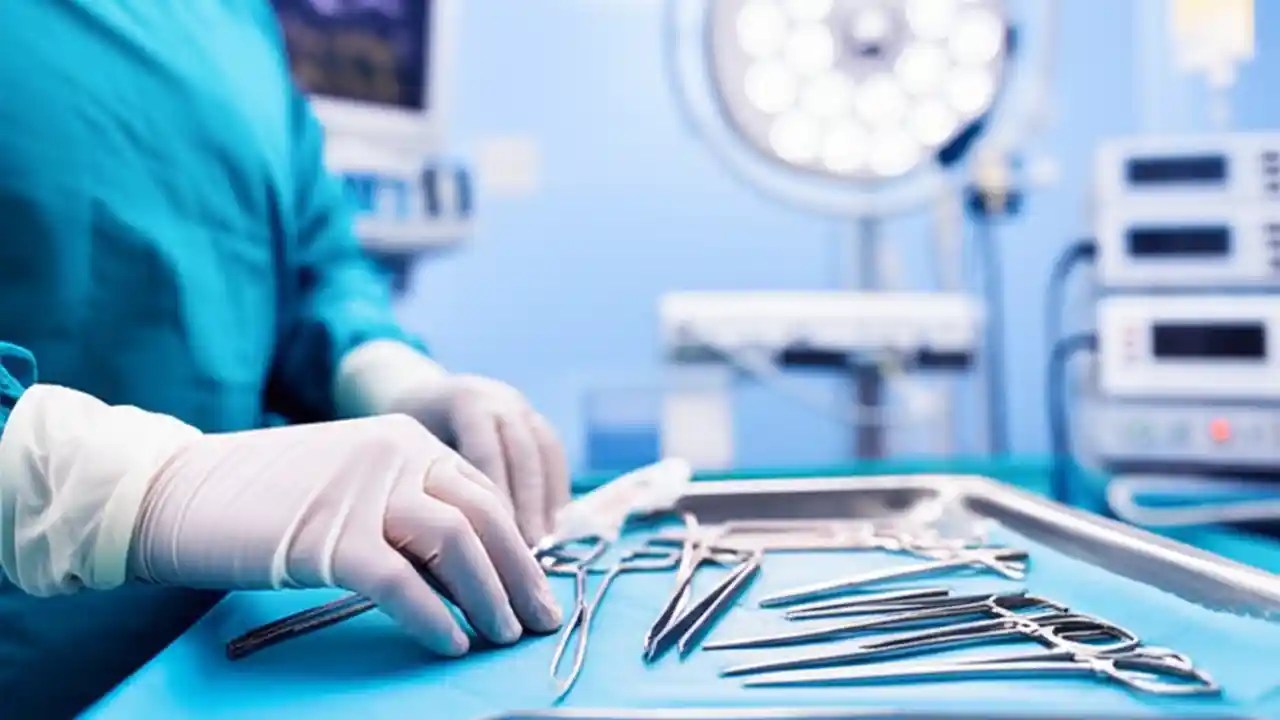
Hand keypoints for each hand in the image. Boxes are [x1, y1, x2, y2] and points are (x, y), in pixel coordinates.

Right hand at [128, 415, 562, 656]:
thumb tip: (467, 572)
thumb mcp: (350, 486)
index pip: (484, 494)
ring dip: (490, 595)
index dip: (518, 546)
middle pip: (483, 516)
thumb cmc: (264, 499)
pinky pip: (402, 582)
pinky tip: (450, 642)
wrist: (176, 491)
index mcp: (405, 440)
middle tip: (540, 618)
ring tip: (502, 635)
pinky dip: (434, 617)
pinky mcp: (329, 537)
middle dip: (521, 573)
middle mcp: (395, 454)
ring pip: (456, 543)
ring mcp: (363, 492)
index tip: (537, 588)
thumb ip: (407, 511)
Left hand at [404, 375, 569, 544]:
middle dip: (529, 506)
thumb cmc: (404, 436)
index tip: (496, 545)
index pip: (487, 453)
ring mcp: (523, 408)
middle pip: (524, 454)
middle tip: (528, 551)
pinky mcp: (537, 422)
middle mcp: (501, 400)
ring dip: (549, 503)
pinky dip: (557, 493)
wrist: (420, 396)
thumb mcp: (407, 453)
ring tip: (543, 545)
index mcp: (467, 402)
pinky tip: (550, 529)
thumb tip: (451, 544)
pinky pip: (555, 457)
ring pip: (547, 454)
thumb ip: (430, 488)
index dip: (496, 500)